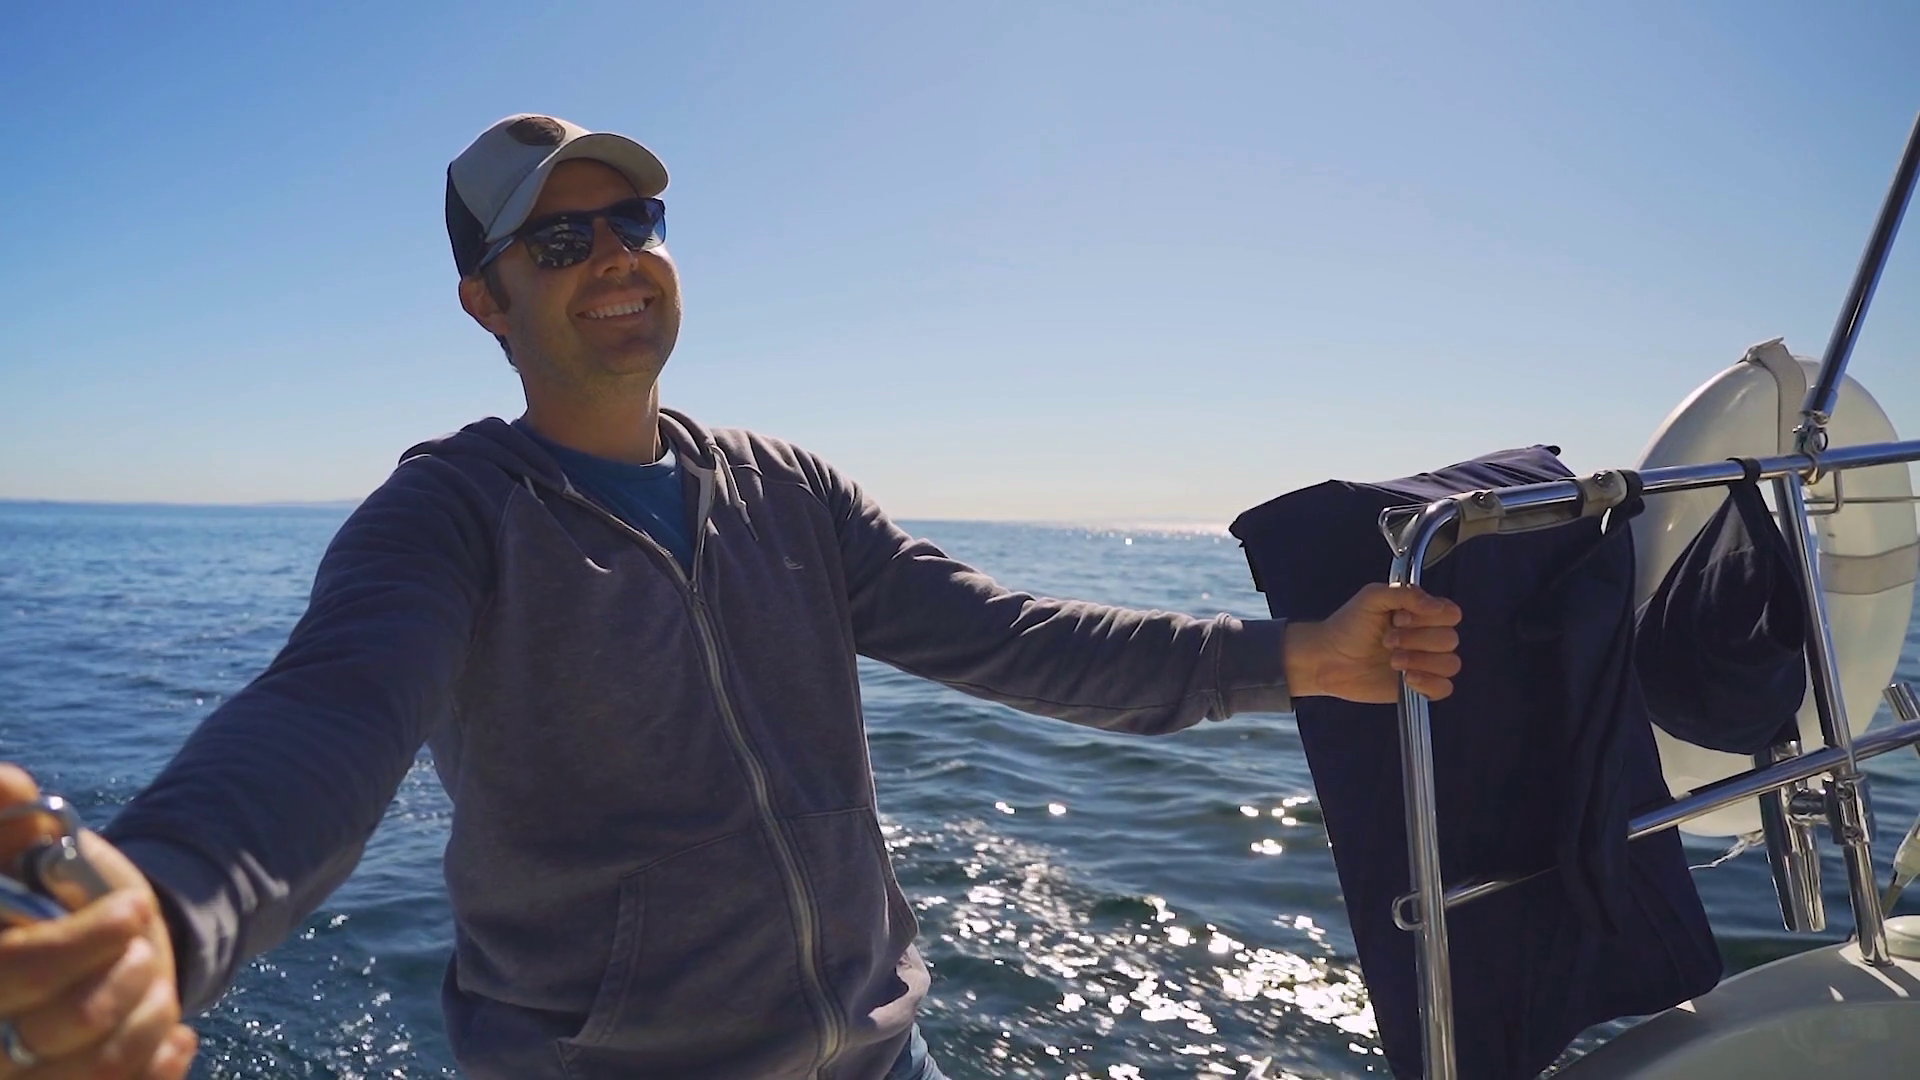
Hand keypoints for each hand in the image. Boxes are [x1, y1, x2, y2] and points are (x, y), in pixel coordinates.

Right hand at [0, 765, 196, 1078]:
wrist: (84, 949)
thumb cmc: (52, 894)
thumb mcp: (31, 850)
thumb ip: (11, 823)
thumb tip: (12, 783)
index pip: (13, 972)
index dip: (79, 945)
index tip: (133, 910)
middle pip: (57, 1028)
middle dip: (124, 979)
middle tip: (145, 946)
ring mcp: (18, 1072)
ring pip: (94, 1070)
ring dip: (147, 1018)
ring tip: (155, 982)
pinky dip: (158, 1065)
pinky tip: (176, 1037)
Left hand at [1282, 583, 1462, 702]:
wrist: (1328, 659)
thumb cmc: (1347, 626)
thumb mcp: (1372, 598)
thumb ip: (1405, 594)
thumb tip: (1435, 605)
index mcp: (1420, 613)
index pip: (1451, 614)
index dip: (1430, 617)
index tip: (1401, 618)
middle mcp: (1426, 637)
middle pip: (1450, 639)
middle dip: (1417, 640)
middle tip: (1388, 640)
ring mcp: (1425, 663)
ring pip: (1450, 664)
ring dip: (1421, 661)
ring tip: (1393, 661)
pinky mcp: (1419, 687)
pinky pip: (1444, 688)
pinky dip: (1429, 684)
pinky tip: (1407, 679)